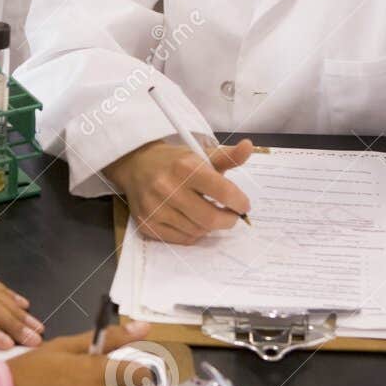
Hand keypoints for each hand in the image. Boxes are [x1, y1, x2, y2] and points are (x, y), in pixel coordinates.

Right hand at [104, 137, 252, 243]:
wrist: (136, 165)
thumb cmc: (175, 161)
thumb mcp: (201, 153)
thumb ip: (227, 156)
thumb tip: (249, 147)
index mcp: (185, 167)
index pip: (222, 191)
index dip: (239, 202)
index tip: (243, 205)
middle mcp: (168, 187)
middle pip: (211, 218)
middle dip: (228, 220)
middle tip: (231, 216)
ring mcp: (155, 208)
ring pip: (198, 231)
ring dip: (209, 226)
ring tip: (207, 213)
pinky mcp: (147, 224)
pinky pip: (182, 239)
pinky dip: (193, 233)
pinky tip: (192, 220)